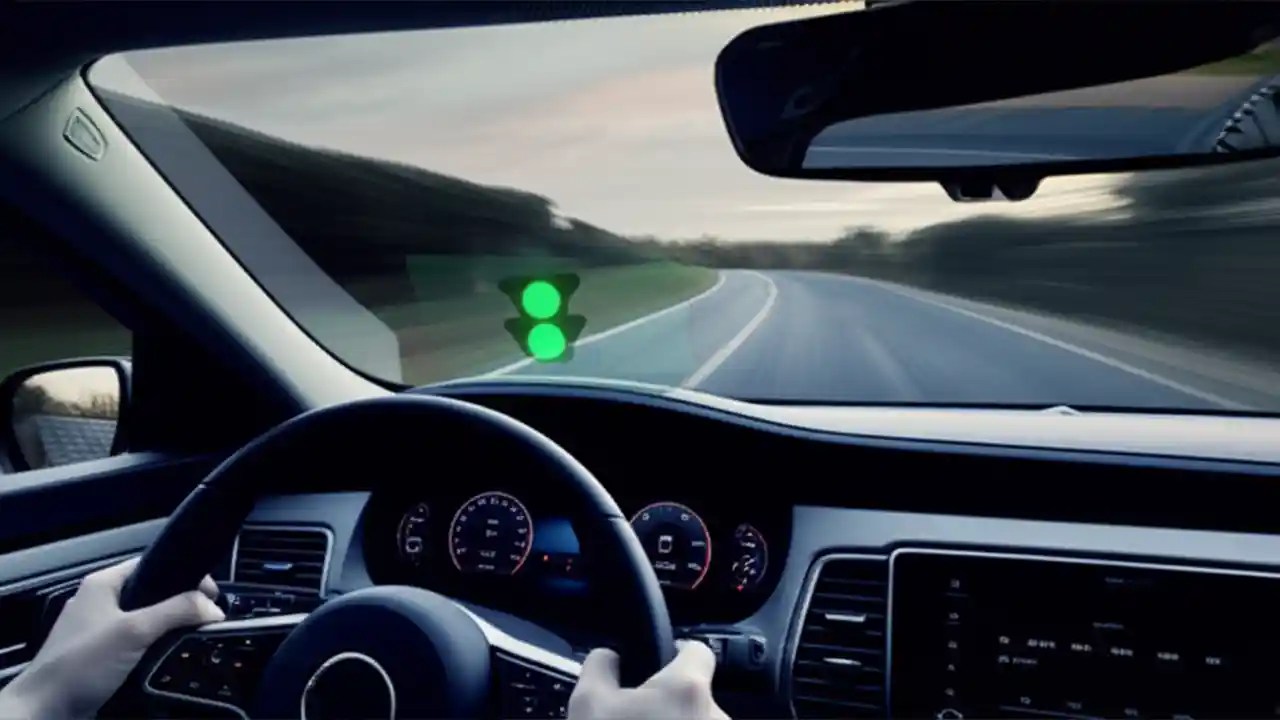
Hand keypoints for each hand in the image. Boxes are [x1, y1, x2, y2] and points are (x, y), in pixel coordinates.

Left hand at [0, 557, 224, 719]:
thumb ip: (176, 612)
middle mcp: (100, 601)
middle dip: (181, 605)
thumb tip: (213, 607)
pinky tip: (168, 658)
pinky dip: (154, 648)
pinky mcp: (100, 655)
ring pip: (146, 620)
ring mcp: (98, 629)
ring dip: (169, 629)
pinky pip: (136, 643)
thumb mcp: (134, 631)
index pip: (154, 565)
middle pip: (153, 593)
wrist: (45, 711)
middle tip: (206, 619)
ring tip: (193, 639)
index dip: (186, 575)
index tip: (212, 595)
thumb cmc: (82, 664)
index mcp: (103, 584)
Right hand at [568, 640, 729, 719]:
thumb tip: (609, 658)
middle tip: (636, 717)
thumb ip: (599, 666)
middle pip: (693, 693)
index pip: (697, 649)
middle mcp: (717, 716)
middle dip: (668, 702)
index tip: (657, 665)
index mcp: (687, 688)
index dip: (675, 652)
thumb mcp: (587, 705)